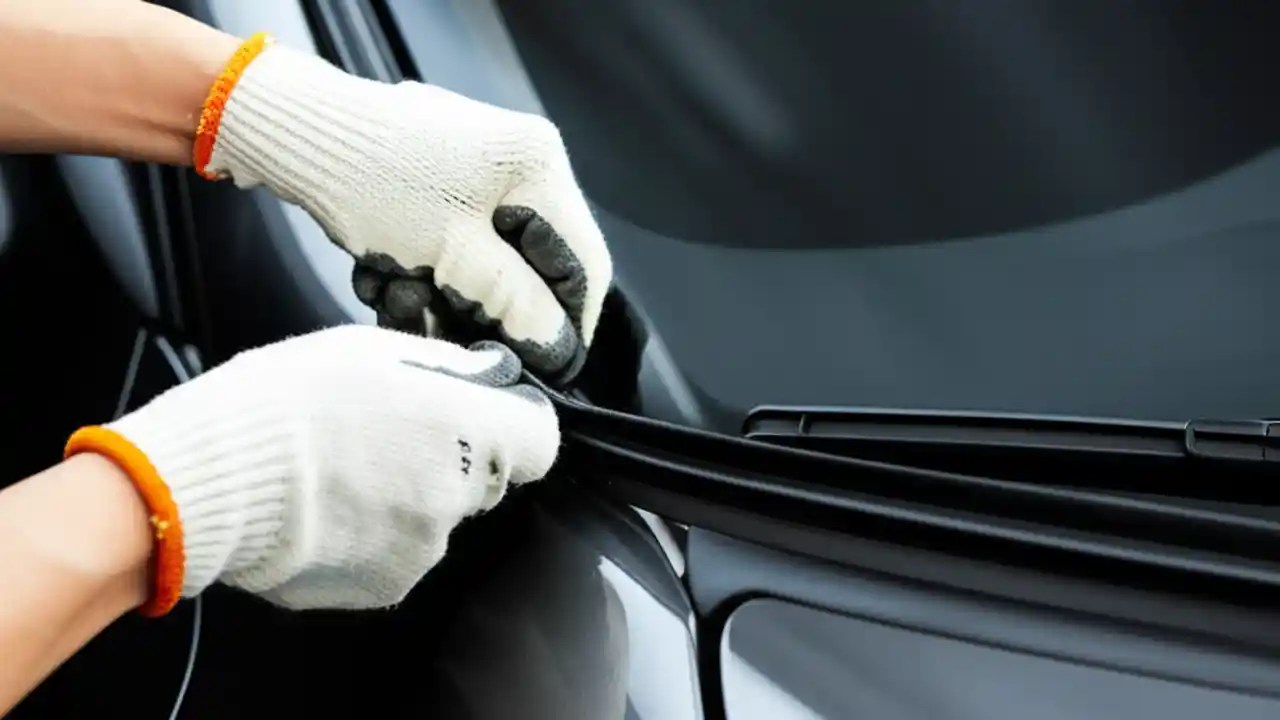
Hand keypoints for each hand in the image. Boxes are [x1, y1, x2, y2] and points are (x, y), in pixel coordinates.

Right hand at [66, 326, 558, 612]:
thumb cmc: (286, 399)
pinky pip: (399, 553)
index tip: (487, 416)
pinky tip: (331, 509)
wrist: (213, 480)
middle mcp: (458, 493)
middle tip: (389, 435)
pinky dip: (375, 535)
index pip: (540, 440)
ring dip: (409, 498)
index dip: (515, 426)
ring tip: (345, 472)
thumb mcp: (372, 350)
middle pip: (485, 478)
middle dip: (453, 458)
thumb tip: (491, 373)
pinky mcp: (387, 584)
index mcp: (465, 426)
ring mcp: (425, 546)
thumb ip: (448, 365)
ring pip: (439, 518)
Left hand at [201, 39, 611, 381]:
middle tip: (443, 327)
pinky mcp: (436, 178)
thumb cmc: (375, 187)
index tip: (543, 367)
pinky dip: (421, 270)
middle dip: (484, 309)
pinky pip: (451, 243)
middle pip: (529, 266)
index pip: (582, 265)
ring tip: (395, 294)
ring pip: (484, 262)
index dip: (569, 326)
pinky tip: (380, 273)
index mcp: (538, 167)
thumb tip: (560, 350)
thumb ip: (517, 306)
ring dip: (442, 295)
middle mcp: (517, 160)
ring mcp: (475, 166)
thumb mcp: (455, 257)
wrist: (291, 131)